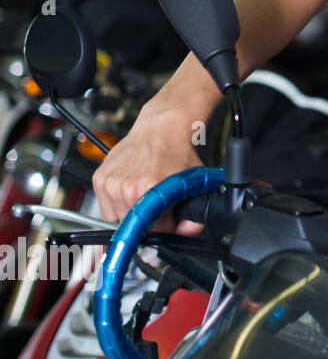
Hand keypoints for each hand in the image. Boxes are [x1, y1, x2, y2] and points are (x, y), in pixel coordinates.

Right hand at [92, 103, 204, 234]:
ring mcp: (111, 184)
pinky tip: (131, 191)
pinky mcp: (99, 179)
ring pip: (119, 219)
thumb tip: (188, 230)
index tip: (170, 220)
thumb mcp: (196, 183)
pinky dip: (118, 204)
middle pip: (138, 227)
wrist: (160, 128)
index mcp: (150, 190)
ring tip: (145, 194)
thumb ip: (195, 211)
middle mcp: (127, 188)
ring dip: (133, 213)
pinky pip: (106, 208)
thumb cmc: (177, 152)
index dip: (168, 228)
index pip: (158, 231)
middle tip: (159, 203)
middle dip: (151, 220)